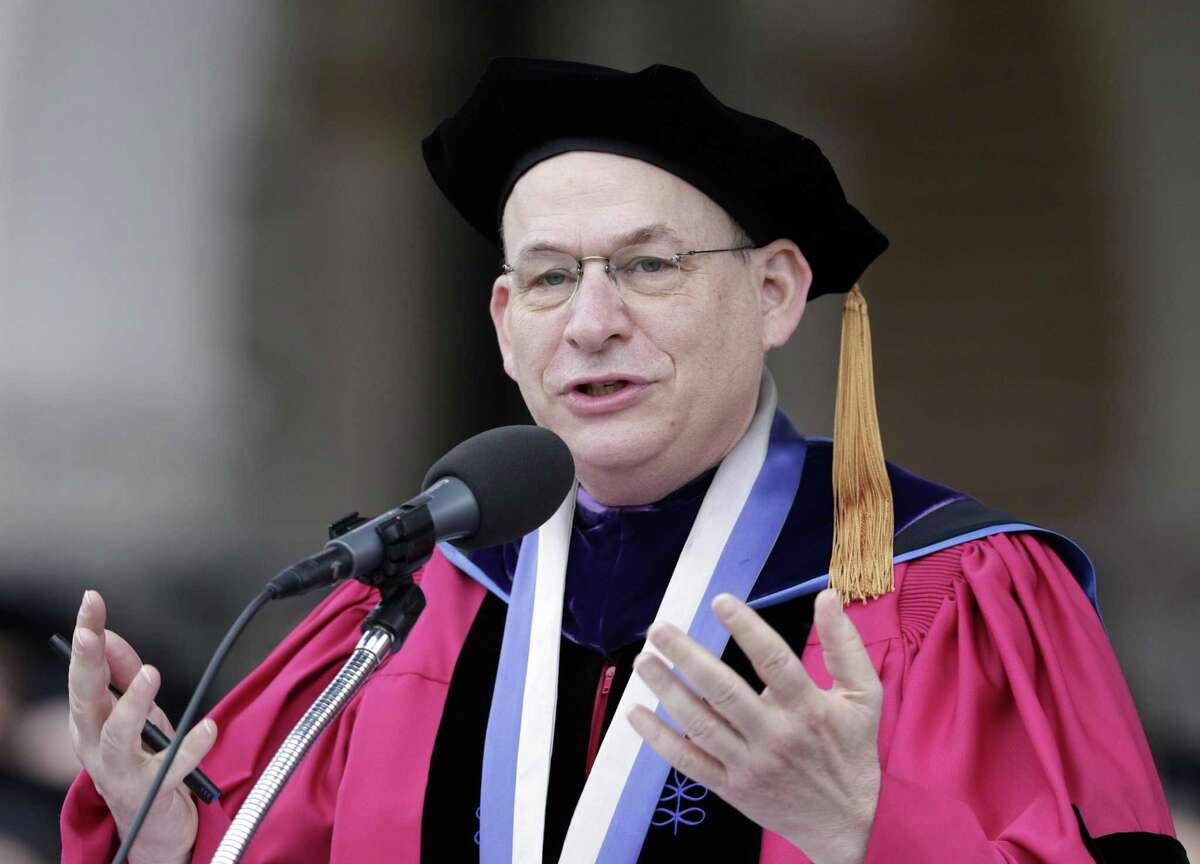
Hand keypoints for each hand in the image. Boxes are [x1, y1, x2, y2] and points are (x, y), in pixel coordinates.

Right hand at [68, 590, 215, 863]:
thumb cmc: (142, 758)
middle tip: (93, 632)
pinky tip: (208, 730)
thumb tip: (106, 633)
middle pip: (84, 701)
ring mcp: (119, 770)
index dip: (85, 634)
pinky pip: (169, 769)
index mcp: (88, 720)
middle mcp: (93, 745)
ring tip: (151, 675)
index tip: (91, 600)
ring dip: (132, 704)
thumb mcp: (134, 709)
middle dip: (87, 665)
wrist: (153, 824)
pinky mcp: (150, 791)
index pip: (81, 672)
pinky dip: (189, 748)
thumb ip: (122, 673)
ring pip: (116, 736)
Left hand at [628, 589, 881, 863]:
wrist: (846, 825)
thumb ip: (846, 646)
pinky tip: (636, 714)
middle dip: (687, 657)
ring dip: (667, 691)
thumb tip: (827, 597)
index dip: (747, 628)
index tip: (720, 601)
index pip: (773, 661)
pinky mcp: (731, 787)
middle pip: (724, 691)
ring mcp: (749, 763)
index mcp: (807, 708)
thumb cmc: (853, 753)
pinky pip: (688, 762)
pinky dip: (659, 739)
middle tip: (659, 630)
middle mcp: (775, 735)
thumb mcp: (864, 697)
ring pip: (700, 724)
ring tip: (644, 662)